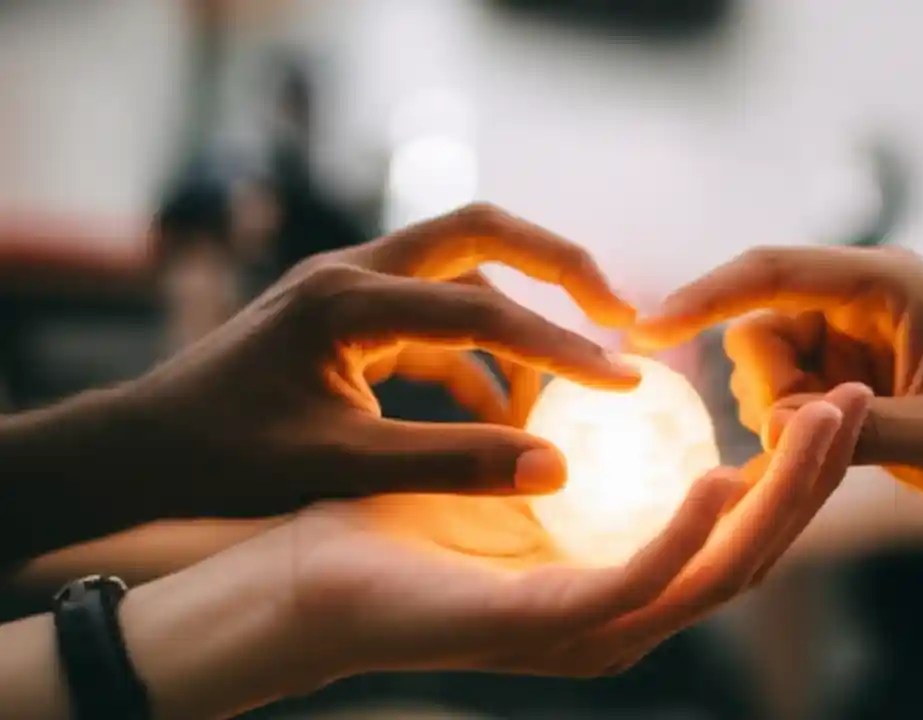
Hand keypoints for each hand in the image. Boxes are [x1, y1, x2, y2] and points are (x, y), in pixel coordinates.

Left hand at [1, 203, 640, 563]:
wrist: (143, 450)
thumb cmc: (225, 459)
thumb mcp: (339, 468)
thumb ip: (449, 464)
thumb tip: (554, 468)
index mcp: (347, 299)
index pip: (479, 308)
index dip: (560, 343)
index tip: (622, 378)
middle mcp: (354, 273)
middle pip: (480, 234)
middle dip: (558, 265)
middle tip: (621, 311)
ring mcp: (353, 289)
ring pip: (464, 275)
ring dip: (522, 317)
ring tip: (578, 373)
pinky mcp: (353, 318)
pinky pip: (436, 322)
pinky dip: (480, 359)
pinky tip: (508, 411)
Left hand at [117, 390, 868, 717]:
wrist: (300, 585)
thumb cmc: (394, 528)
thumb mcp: (506, 468)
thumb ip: (566, 442)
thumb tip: (613, 381)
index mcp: (617, 578)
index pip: (731, 530)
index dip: (791, 472)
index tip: (830, 400)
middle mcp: (619, 614)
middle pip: (747, 551)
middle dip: (812, 480)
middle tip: (862, 404)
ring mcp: (589, 633)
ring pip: (716, 571)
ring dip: (778, 500)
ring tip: (825, 426)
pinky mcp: (546, 632)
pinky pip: (636, 583)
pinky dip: (687, 533)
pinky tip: (722, 477)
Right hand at [633, 246, 922, 546]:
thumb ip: (851, 427)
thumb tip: (773, 426)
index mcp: (888, 285)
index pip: (771, 272)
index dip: (702, 295)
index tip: (645, 330)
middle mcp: (863, 303)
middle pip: (758, 328)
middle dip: (773, 389)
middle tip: (833, 436)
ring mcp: (853, 345)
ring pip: (766, 371)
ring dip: (786, 419)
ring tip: (858, 452)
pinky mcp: (851, 385)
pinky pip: (786, 402)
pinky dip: (795, 435)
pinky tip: (838, 462)